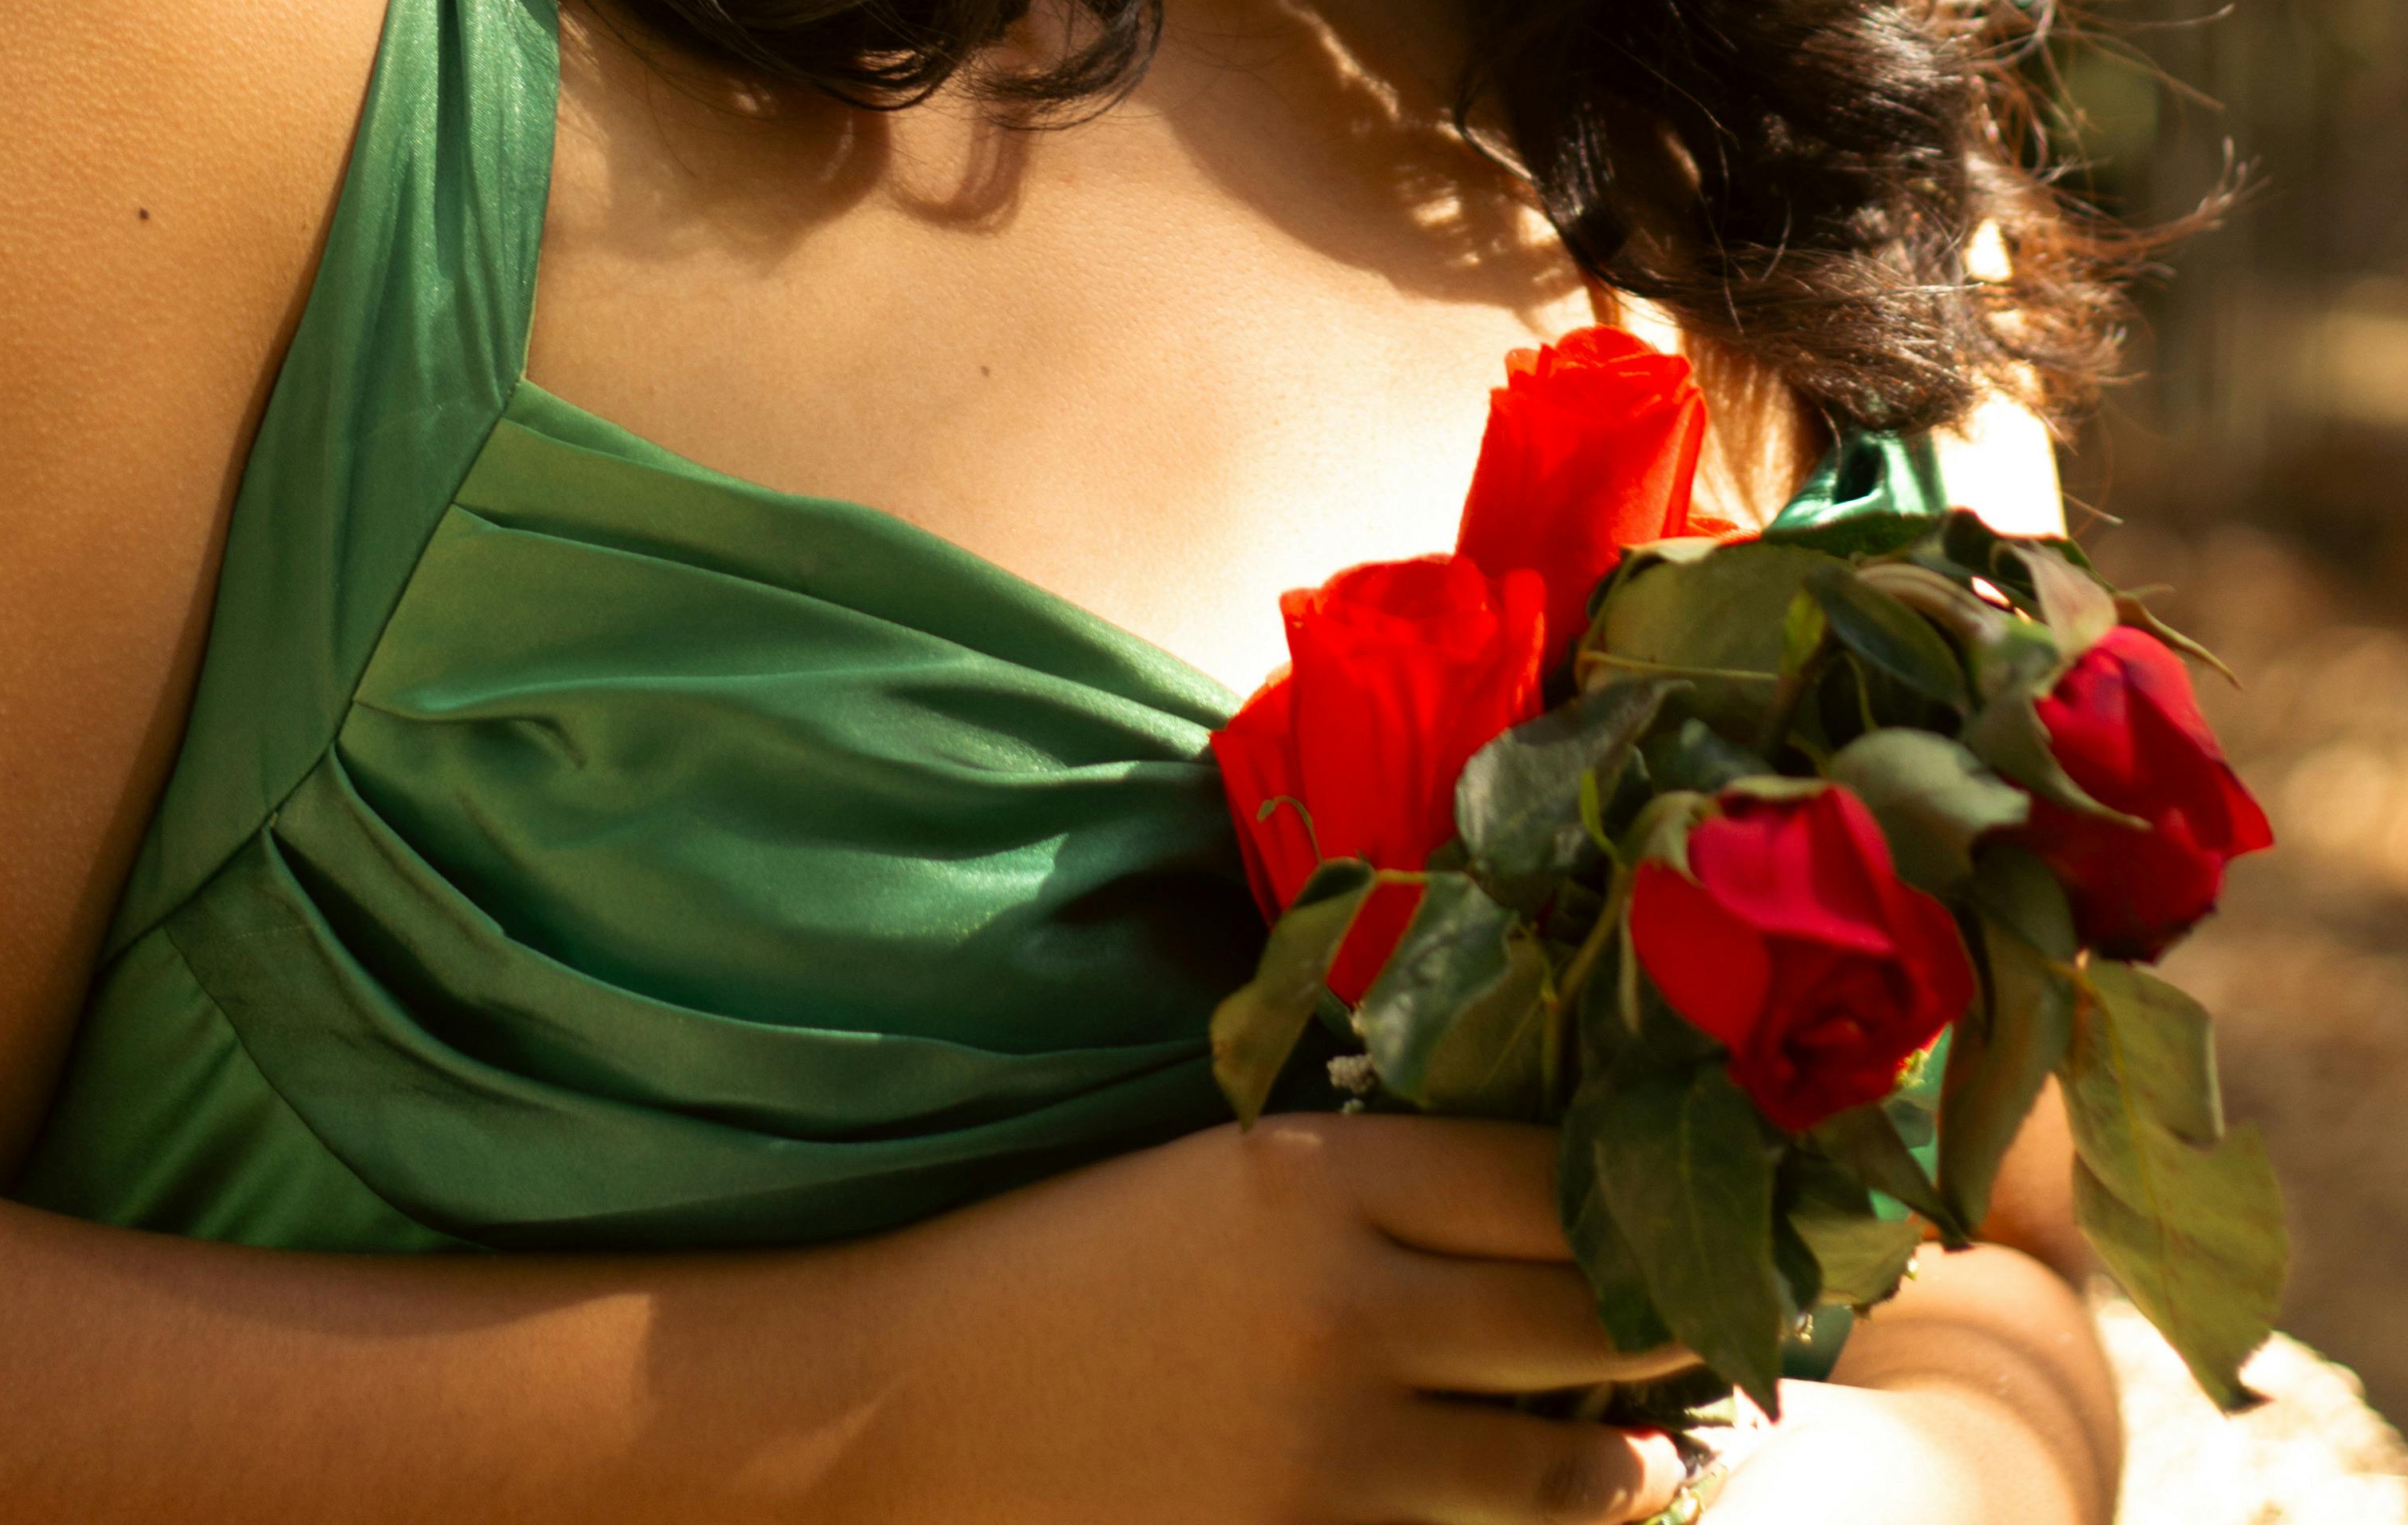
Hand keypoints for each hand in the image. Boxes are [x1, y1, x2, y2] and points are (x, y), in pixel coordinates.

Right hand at [847, 1113, 1693, 1524]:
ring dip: (1624, 1460)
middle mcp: (1354, 1304)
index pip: (1546, 1176)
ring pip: (1563, 1467)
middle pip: (1585, 1313)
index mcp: (1322, 1177)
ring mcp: (1339, 1450)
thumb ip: (1361, 1185)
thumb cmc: (1063, 1267)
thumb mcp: (1217, 1179)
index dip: (1638, 1193)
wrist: (915, 1402)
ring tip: (1646, 1451)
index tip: (1695, 1202)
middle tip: (1727, 1327)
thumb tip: (1516, 1200)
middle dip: (1674, 1324)